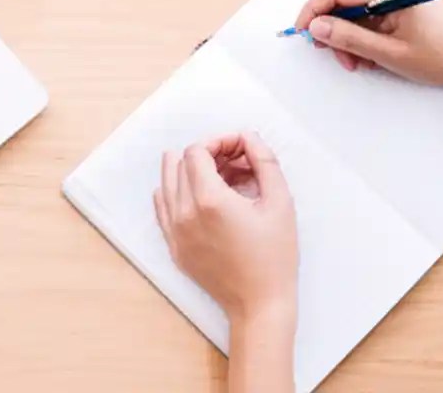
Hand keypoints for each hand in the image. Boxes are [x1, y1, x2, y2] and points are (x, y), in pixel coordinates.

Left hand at [153, 132, 297, 323]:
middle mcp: (184, 214)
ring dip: (189, 171)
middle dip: (207, 154)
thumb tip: (248, 136)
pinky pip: (162, 208)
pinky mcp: (174, 248)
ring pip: (166, 183)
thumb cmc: (274, 256)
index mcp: (209, 200)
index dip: (218, 142)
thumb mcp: (280, 202)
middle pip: (180, 163)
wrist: (260, 305)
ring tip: (219, 177)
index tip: (240, 148)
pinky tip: (197, 195)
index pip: (196, 151)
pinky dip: (175, 193)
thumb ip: (264, 161)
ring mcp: (174, 233)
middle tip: (236, 163)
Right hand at [293, 0, 442, 86]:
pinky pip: (366, 15)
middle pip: (341, 0)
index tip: (301, 34)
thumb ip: (349, 38)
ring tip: (360, 63)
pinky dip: (361, 36)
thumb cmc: (442, 56)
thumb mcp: (389, 53)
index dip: (312, 11)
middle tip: (340, 59)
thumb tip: (316, 27)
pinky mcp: (396, 1)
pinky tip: (370, 56)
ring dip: (348, 37)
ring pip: (352, 10)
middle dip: (333, 31)